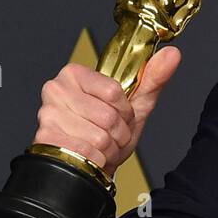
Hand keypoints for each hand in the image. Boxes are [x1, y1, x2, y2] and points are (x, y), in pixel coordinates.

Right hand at [32, 46, 181, 177]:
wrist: (93, 163)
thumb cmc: (110, 132)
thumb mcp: (136, 104)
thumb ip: (153, 78)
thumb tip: (172, 54)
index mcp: (75, 75)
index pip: (113, 91)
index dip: (125, 110)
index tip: (121, 114)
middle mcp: (56, 90)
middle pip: (108, 116)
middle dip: (120, 133)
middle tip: (112, 134)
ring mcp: (47, 114)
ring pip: (99, 137)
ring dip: (110, 148)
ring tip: (102, 146)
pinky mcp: (46, 139)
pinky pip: (87, 152)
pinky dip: (98, 159)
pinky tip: (92, 155)